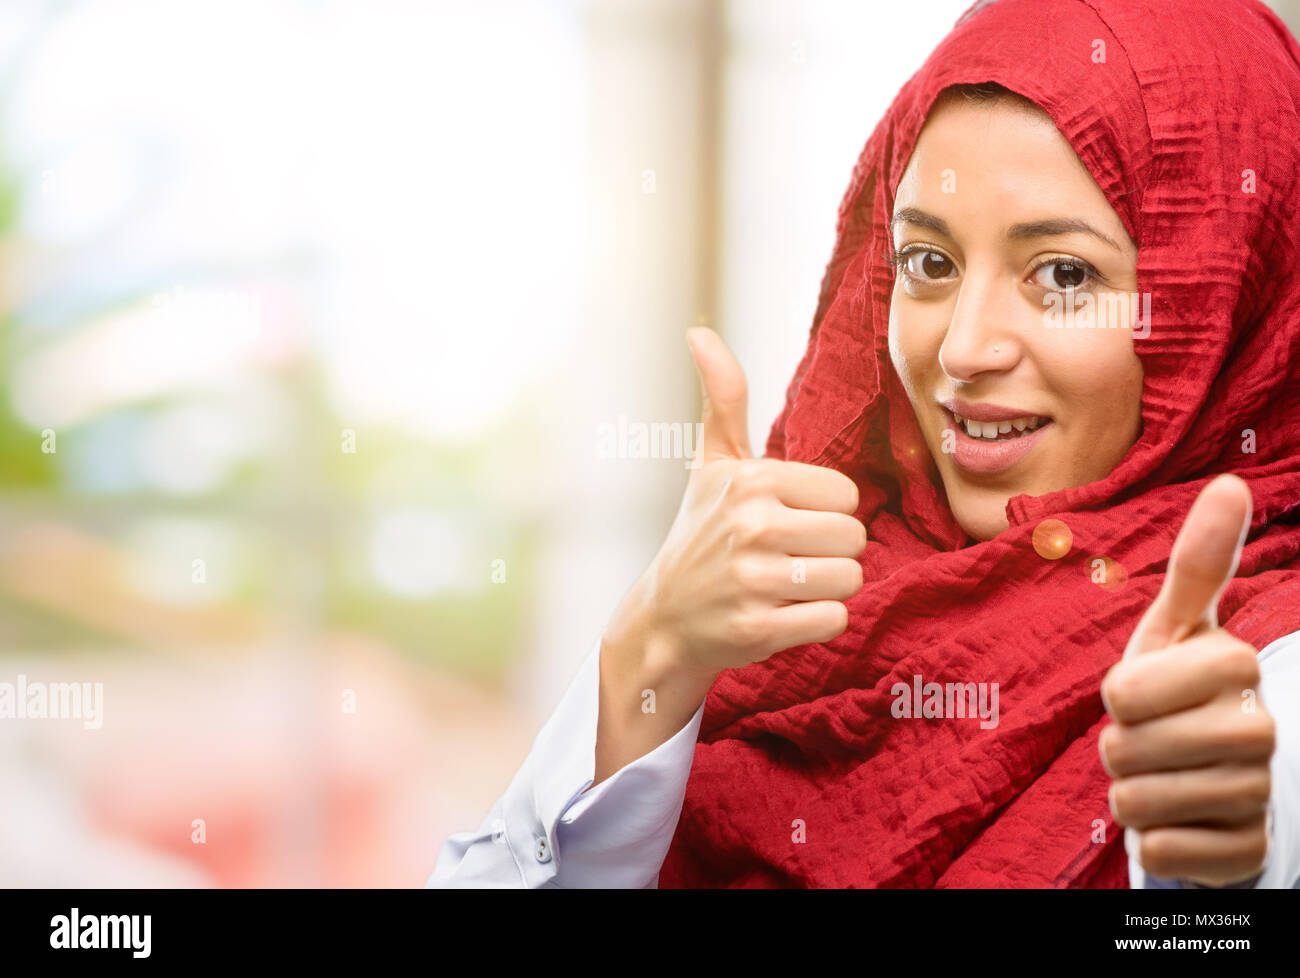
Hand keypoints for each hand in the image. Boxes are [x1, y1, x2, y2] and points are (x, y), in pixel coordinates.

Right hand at [603, 326, 866, 683]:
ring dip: (826, 589)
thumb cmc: (700, 534)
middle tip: (788, 560)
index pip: (847, 495)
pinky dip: (817, 623)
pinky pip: (835, 620)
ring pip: (850, 578)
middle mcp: (752, 526)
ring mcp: (753, 581)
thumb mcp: (712, 464)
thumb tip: (698, 331)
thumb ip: (722, 398)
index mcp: (751, 480)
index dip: (823, 513)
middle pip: (854, 537)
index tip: (785, 523)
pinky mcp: (758, 630)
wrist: (665, 618)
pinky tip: (781, 615)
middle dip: (829, 553)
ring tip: (786, 588)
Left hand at [1100, 474, 1274, 886]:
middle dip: (1116, 748)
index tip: (1141, 690)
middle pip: (1126, 750)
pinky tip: (1178, 822)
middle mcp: (1260, 729)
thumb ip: (1198, 562)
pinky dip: (1154, 842)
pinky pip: (1163, 852)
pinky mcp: (1246, 852)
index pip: (1124, 691)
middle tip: (1144, 740)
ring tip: (1158, 777)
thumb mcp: (1174, 627)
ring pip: (1137, 804)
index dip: (1116, 695)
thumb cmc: (1175, 688)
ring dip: (1130, 794)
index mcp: (1234, 666)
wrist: (1201, 773)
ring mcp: (1259, 794)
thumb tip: (1231, 483)